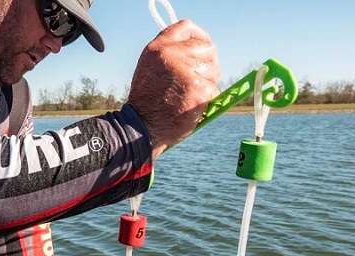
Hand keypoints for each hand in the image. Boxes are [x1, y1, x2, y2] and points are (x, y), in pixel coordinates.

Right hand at [126, 19, 219, 159]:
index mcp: (158, 48)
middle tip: (197, 81)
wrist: (141, 128)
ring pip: (213, 72)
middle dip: (207, 65)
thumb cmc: (147, 100)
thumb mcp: (150, 66)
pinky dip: (206, 102)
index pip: (187, 28)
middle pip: (208, 49)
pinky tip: (190, 107)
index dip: (199, 37)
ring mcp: (186, 73)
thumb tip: (198, 46)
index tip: (203, 49)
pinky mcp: (197, 92)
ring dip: (207, 85)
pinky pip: (214, 91)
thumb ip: (169, 52)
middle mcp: (171, 56)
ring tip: (188, 96)